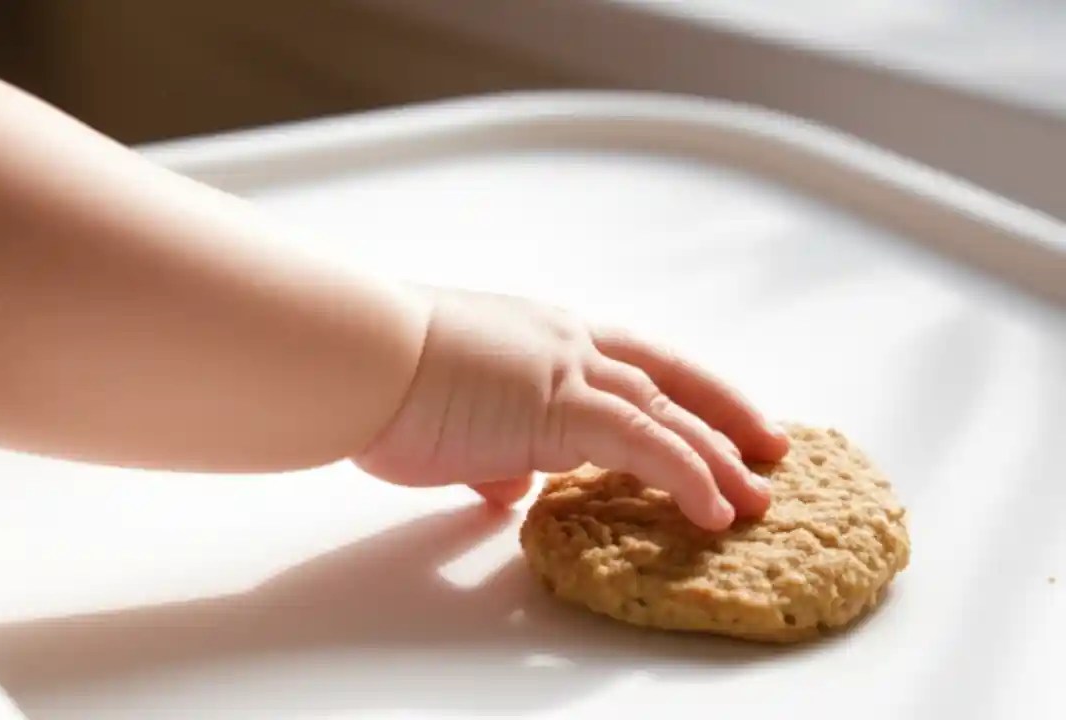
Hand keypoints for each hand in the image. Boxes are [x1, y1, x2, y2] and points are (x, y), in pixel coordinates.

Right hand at [355, 287, 789, 530]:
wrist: (362, 358)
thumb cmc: (387, 380)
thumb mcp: (453, 418)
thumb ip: (494, 453)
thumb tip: (512, 487)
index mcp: (541, 339)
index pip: (629, 362)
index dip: (675, 389)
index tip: (710, 412)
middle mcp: (566, 345)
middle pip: (668, 378)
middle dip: (723, 411)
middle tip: (767, 444)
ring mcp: (568, 374)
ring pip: (668, 413)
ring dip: (718, 455)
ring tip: (756, 496)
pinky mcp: (562, 411)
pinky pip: (646, 445)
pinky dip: (687, 474)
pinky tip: (713, 507)